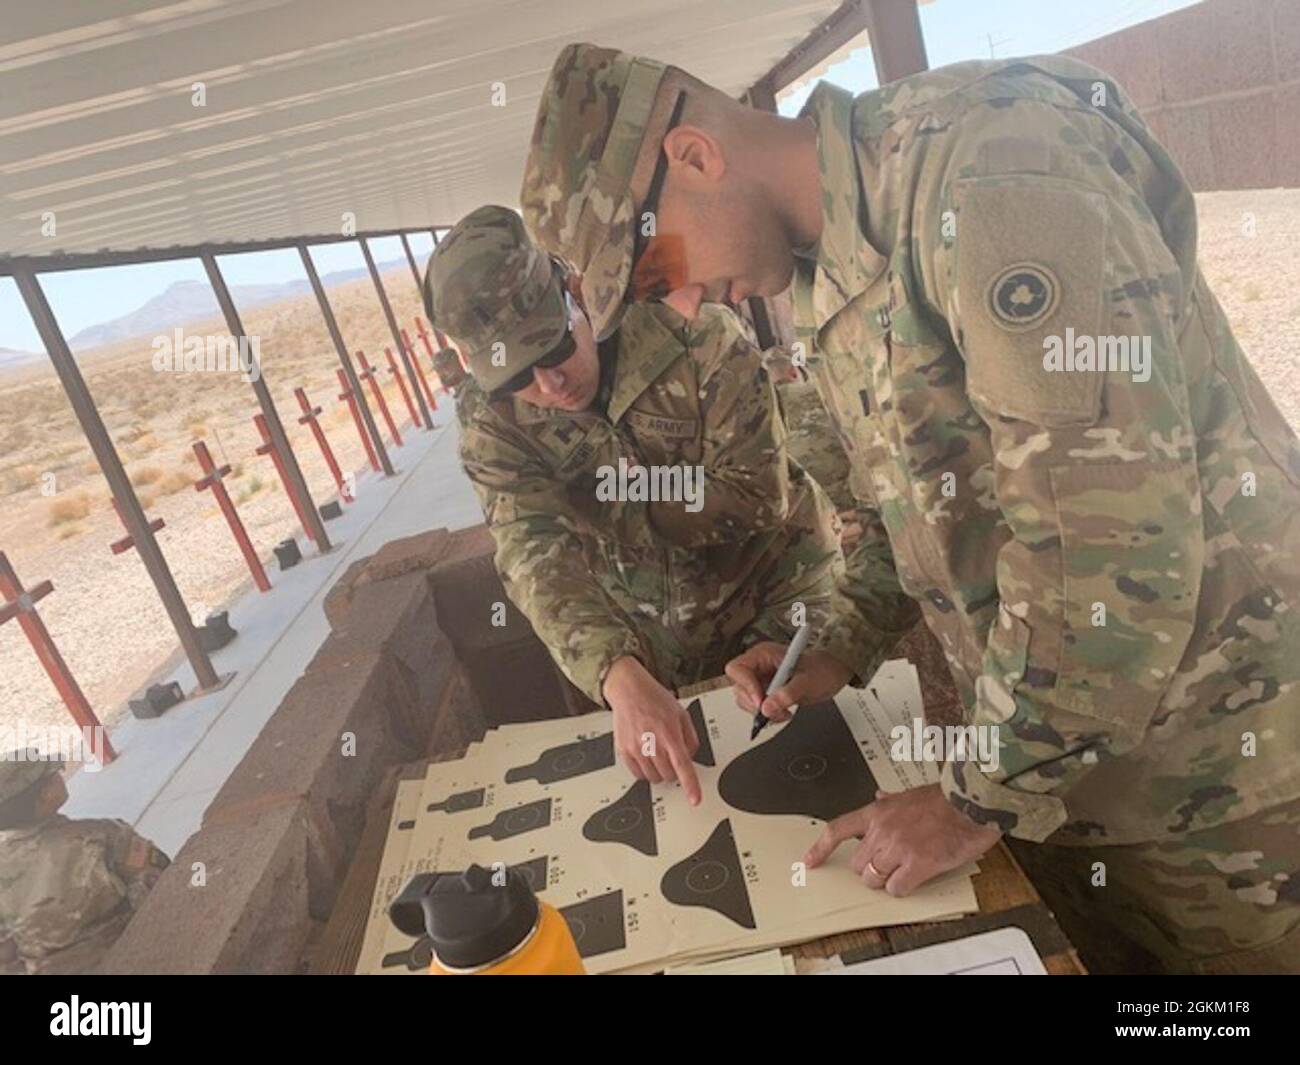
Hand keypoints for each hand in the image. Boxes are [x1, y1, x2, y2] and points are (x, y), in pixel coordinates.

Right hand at [602, 657, 701, 804]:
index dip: (690, 785)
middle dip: (674, 770)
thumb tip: (690, 757)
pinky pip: (638, 774)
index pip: (683, 765)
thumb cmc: (655, 700)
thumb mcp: (681, 714)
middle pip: (669, 775)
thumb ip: (690, 738)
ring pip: (654, 778)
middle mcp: (652, 743)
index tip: (694, 799)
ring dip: (660, 771)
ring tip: (658, 753)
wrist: (630, 691)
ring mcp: (636, 748)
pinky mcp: (624, 751)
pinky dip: (646, 771)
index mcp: (670, 733)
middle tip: (671, 756)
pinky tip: (647, 757)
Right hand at [725, 642, 851, 724]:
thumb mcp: (808, 681)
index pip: (738, 668)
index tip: (760, 700)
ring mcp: (761, 679)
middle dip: (755, 703)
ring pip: (746, 700)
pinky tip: (782, 712)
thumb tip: (768, 707)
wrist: (833, 674)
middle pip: (739, 687)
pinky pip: (757, 707)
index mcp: (764, 654)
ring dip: (762, 711)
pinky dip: (767, 714)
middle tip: (773, 710)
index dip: (746, 685)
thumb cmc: (823, 669)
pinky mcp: (766, 692)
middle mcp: (759, 666)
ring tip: (782, 712)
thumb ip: (788, 694)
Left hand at [804, 784, 1001, 895]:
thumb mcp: (910, 794)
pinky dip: (904, 888)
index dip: (820, 848)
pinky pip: (897, 888)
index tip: (810, 862)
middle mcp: (882, 829)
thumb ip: (891, 800)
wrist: (971, 802)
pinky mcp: (918, 863)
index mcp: (878, 811)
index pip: (838, 830)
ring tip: (907, 868)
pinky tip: (917, 877)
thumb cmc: (945, 799)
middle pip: (857, 864)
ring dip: (887, 880)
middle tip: (891, 864)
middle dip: (871, 869)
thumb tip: (879, 795)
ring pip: (874, 879)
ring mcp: (898, 847)